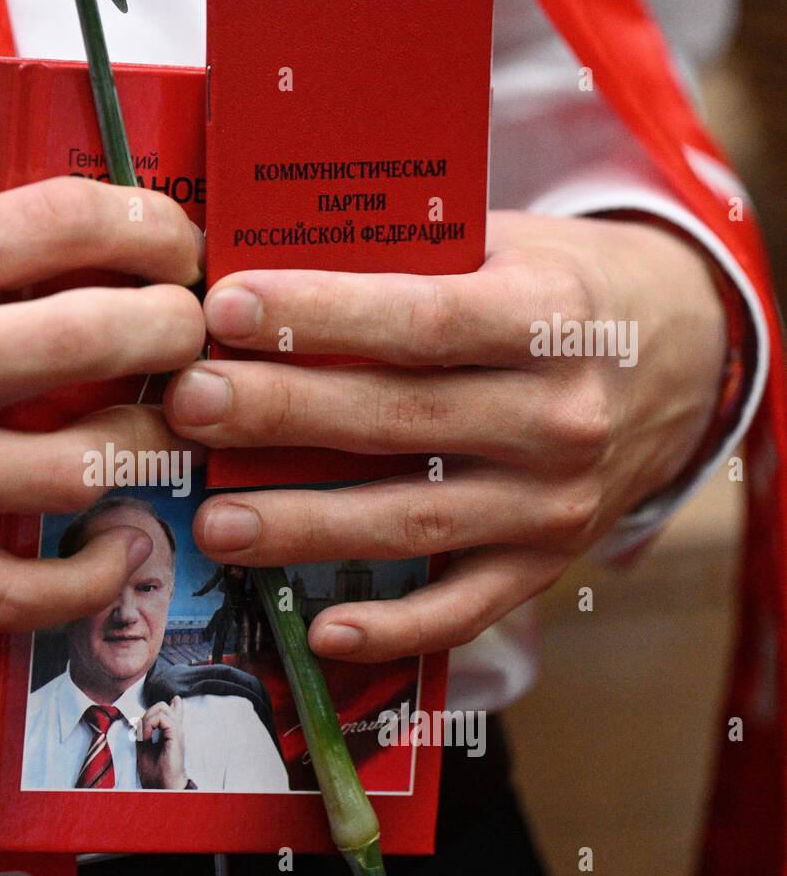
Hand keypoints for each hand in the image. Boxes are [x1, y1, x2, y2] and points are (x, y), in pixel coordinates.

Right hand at [0, 178, 204, 630]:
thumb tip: (91, 255)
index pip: (66, 220)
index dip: (155, 229)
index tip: (177, 250)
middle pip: (101, 338)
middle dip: (179, 331)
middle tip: (188, 338)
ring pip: (82, 468)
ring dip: (156, 450)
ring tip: (164, 436)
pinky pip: (21, 592)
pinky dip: (92, 578)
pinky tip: (116, 547)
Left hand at [137, 696, 189, 788]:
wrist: (162, 786)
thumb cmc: (155, 771)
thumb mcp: (144, 746)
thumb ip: (145, 730)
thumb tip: (144, 717)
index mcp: (171, 732)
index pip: (174, 710)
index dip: (169, 704)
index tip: (164, 709)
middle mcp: (175, 730)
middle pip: (162, 705)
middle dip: (146, 714)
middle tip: (143, 733)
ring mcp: (176, 732)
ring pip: (161, 708)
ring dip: (146, 719)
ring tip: (145, 736)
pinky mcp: (175, 736)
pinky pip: (162, 718)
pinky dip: (149, 724)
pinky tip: (147, 737)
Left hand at [164, 212, 728, 661]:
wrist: (684, 357)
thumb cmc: (559, 288)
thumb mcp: (505, 244)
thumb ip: (406, 258)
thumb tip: (262, 263)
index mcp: (548, 316)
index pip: (420, 319)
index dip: (320, 315)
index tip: (226, 308)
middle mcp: (558, 416)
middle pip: (400, 420)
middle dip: (284, 414)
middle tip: (192, 405)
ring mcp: (554, 501)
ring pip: (413, 522)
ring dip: (307, 528)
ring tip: (216, 523)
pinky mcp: (544, 563)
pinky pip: (466, 608)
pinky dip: (394, 628)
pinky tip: (320, 630)